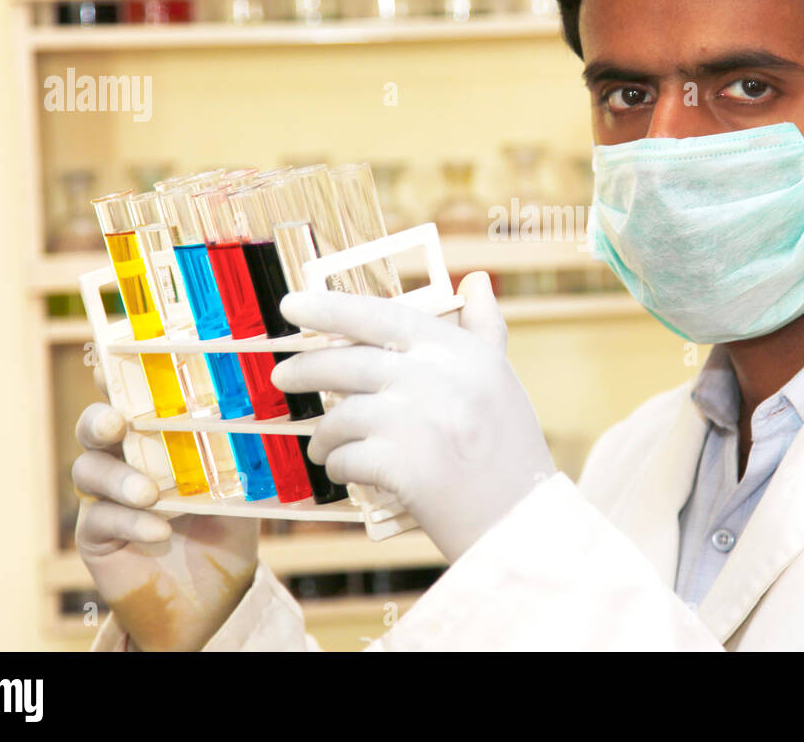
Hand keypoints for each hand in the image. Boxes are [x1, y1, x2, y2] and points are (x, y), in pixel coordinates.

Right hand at [72, 397, 258, 650]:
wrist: (212, 592)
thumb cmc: (225, 528)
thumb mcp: (241, 486)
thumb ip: (243, 455)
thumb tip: (269, 420)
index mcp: (157, 435)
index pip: (133, 396)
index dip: (120, 375)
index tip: (118, 359)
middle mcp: (125, 456)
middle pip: (95, 425)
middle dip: (100, 418)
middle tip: (117, 423)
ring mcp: (105, 494)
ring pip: (89, 469)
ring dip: (119, 478)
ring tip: (149, 493)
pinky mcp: (96, 533)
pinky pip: (99, 518)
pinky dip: (129, 521)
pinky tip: (157, 529)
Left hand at [272, 271, 556, 561]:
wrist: (521, 522)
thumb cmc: (508, 450)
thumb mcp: (501, 379)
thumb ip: (485, 328)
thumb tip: (477, 281)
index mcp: (461, 353)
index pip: (384, 316)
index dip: (331, 307)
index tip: (291, 304)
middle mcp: (439, 380)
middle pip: (350, 363)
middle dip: (305, 368)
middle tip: (283, 376)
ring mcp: (418, 423)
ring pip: (341, 414)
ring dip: (322, 432)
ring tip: (321, 443)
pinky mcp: (402, 467)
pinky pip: (345, 457)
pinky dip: (338, 465)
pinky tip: (344, 470)